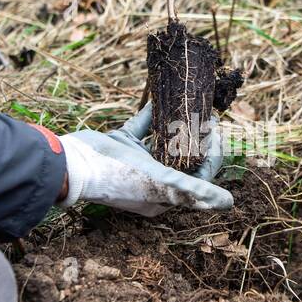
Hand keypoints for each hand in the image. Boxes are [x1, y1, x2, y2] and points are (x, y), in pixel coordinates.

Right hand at [58, 104, 231, 215]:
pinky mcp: (121, 143)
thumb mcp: (161, 183)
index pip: (198, 176)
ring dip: (178, 125)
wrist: (72, 163)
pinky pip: (142, 127)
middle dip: (197, 137)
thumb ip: (195, 191)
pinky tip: (161, 98)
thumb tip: (229, 203)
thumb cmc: (118, 176)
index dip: (211, 155)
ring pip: (164, 141)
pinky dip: (151, 115)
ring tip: (191, 106)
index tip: (215, 133)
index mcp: (163, 195)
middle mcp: (151, 180)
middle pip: (184, 157)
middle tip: (207, 116)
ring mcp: (135, 162)